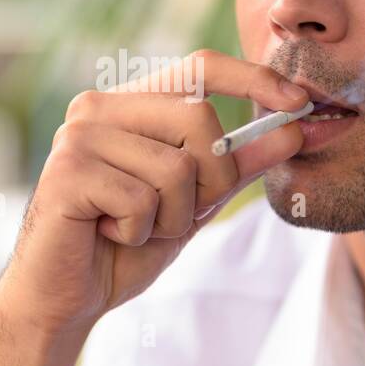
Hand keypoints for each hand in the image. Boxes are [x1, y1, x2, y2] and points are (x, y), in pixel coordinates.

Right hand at [0, 50, 307, 334]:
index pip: (199, 66)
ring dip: (171, 217)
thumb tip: (295, 129)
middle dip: (209, 181)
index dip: (253, 78)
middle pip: (199, 118)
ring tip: (133, 227)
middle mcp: (99, 106)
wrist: (63, 299)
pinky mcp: (67, 170)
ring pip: (177, 167)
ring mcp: (79, 135)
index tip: (301, 101)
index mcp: (129, 103)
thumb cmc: (124, 246)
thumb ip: (239, 165)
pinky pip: (143, 199)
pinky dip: (140, 231)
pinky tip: (108, 234)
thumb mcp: (195, 203)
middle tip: (174, 214)